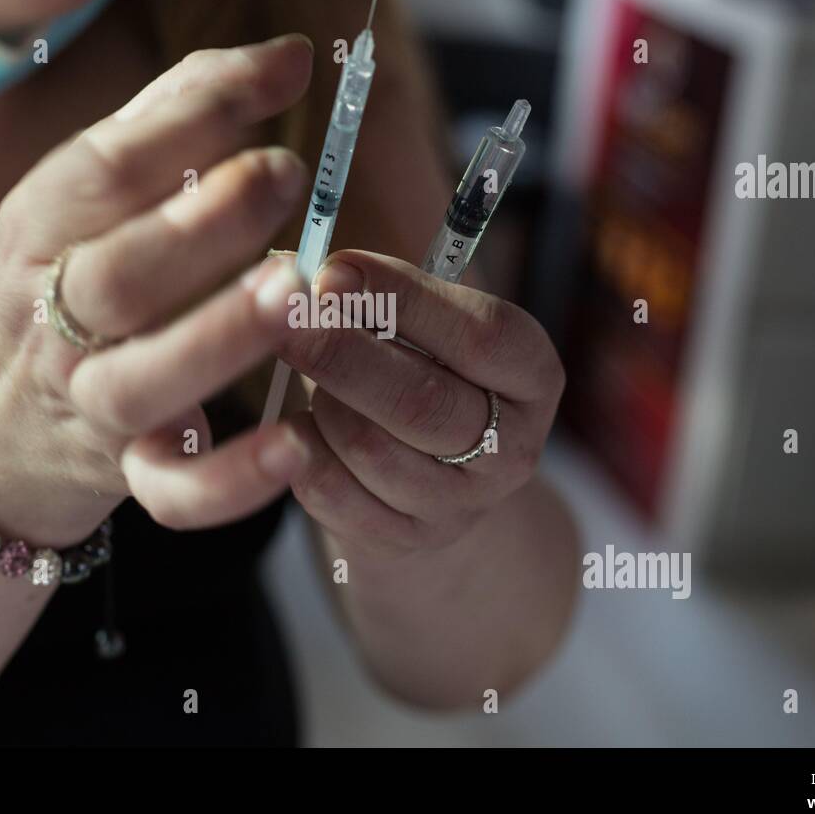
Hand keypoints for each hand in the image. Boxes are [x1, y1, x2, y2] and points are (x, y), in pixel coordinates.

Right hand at [0, 35, 317, 545]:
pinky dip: (231, 478)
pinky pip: (172, 492)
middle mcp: (50, 313)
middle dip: (202, 224)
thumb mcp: (90, 197)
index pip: (108, 164)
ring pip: (140, 382)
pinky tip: (295, 443)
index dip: (195, 116)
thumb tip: (293, 54)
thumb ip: (181, 116)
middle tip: (285, 178)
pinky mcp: (124, 471)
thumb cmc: (65, 282)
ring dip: (217, 337)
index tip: (283, 78)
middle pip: (117, 275)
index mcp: (41, 226)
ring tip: (293, 289)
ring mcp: (85, 399)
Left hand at [274, 250, 563, 557]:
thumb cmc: (422, 366)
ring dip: (323, 401)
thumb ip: (390, 292)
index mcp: (532, 374)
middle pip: (420, 401)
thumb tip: (313, 271)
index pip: (478, 334)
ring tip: (306, 372)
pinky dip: (302, 450)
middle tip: (282, 316)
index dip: (401, 298)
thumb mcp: (432, 324)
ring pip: (368, 447)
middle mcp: (511, 448)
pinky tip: (297, 426)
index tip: (331, 271)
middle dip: (341, 352)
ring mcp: (461, 505)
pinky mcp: (405, 541)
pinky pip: (331, 491)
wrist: (429, 476)